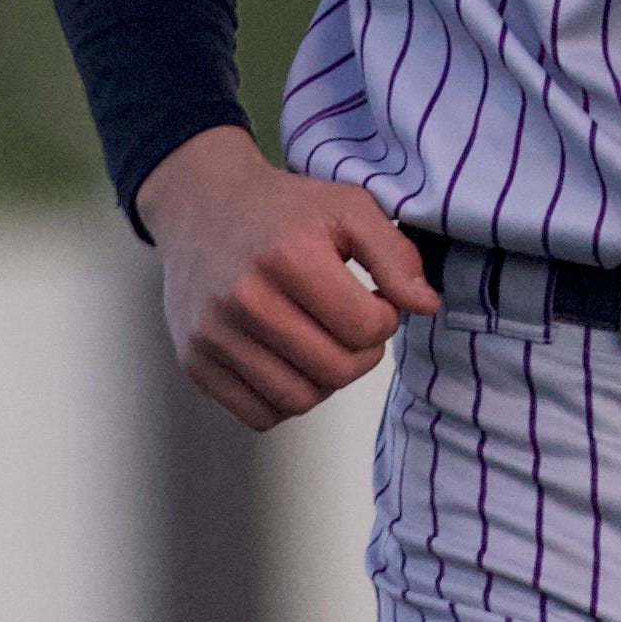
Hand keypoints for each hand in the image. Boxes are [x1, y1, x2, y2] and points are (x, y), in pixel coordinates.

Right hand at [140, 127, 439, 431]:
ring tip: (324, 342)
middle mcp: (243, 298)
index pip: (366, 327)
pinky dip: (286, 399)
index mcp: (286, 255)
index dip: (386, 318)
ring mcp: (212, 334)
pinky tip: (291, 360)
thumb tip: (426, 306)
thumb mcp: (348, 206)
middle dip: (363, 354)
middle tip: (355, 326)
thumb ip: (395, 254)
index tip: (374, 298)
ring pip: (299, 400)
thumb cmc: (285, 209)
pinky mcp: (194, 360)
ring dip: (327, 380)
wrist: (202, 207)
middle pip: (336, 370)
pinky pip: (259, 414)